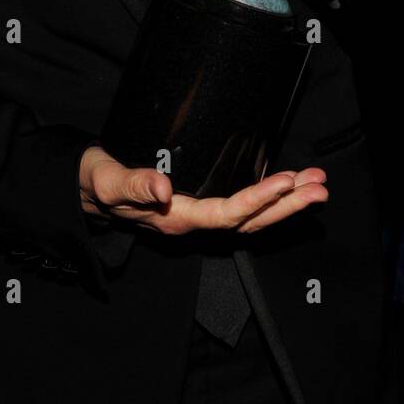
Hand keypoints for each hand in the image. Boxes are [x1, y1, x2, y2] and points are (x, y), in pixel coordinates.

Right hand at [79, 144, 327, 234]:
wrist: (83, 192)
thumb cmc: (94, 182)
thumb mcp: (105, 180)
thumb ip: (133, 185)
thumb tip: (163, 191)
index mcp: (173, 219)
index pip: (225, 213)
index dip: (258, 199)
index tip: (287, 181)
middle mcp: (191, 224)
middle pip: (249, 222)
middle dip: (288, 205)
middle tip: (320, 186)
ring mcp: (197, 220)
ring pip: (250, 219)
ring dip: (286, 203)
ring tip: (316, 184)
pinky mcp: (200, 209)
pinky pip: (242, 212)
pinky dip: (269, 201)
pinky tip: (288, 188)